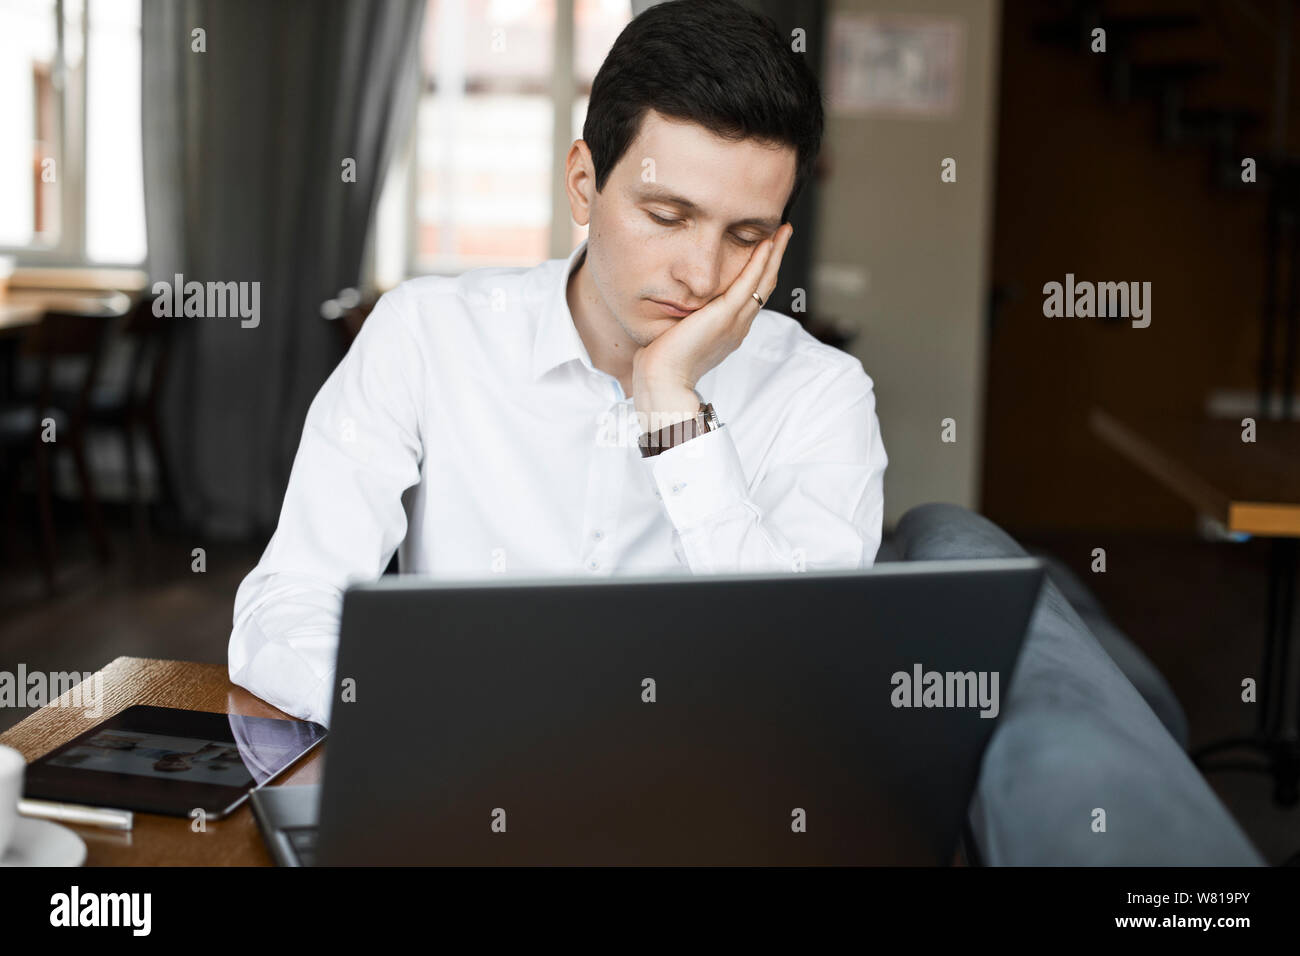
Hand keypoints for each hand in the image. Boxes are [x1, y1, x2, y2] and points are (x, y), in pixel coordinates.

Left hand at [633, 223, 793, 423]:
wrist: (662, 380)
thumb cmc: (662, 362)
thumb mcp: (679, 334)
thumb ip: (686, 319)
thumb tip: (677, 309)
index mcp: (729, 331)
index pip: (752, 295)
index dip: (761, 272)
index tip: (766, 251)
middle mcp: (738, 326)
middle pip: (765, 286)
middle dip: (776, 258)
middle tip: (784, 232)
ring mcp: (735, 321)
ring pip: (764, 282)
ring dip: (775, 254)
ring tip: (783, 231)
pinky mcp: (725, 316)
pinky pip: (749, 284)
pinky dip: (759, 263)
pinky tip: (766, 244)